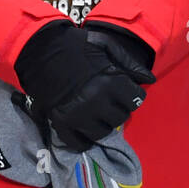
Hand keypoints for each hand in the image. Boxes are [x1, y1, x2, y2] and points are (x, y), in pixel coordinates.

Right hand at [14, 20, 155, 151]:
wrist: (39, 50)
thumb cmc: (75, 45)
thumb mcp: (105, 45)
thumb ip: (130, 62)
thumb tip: (150, 80)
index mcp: (110, 82)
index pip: (135, 100)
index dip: (131, 94)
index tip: (123, 90)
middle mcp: (96, 102)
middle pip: (120, 118)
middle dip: (118, 108)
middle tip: (109, 100)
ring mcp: (78, 115)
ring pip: (103, 133)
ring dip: (103, 123)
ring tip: (97, 112)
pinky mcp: (61, 123)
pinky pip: (80, 142)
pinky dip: (85, 138)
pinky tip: (84, 126)